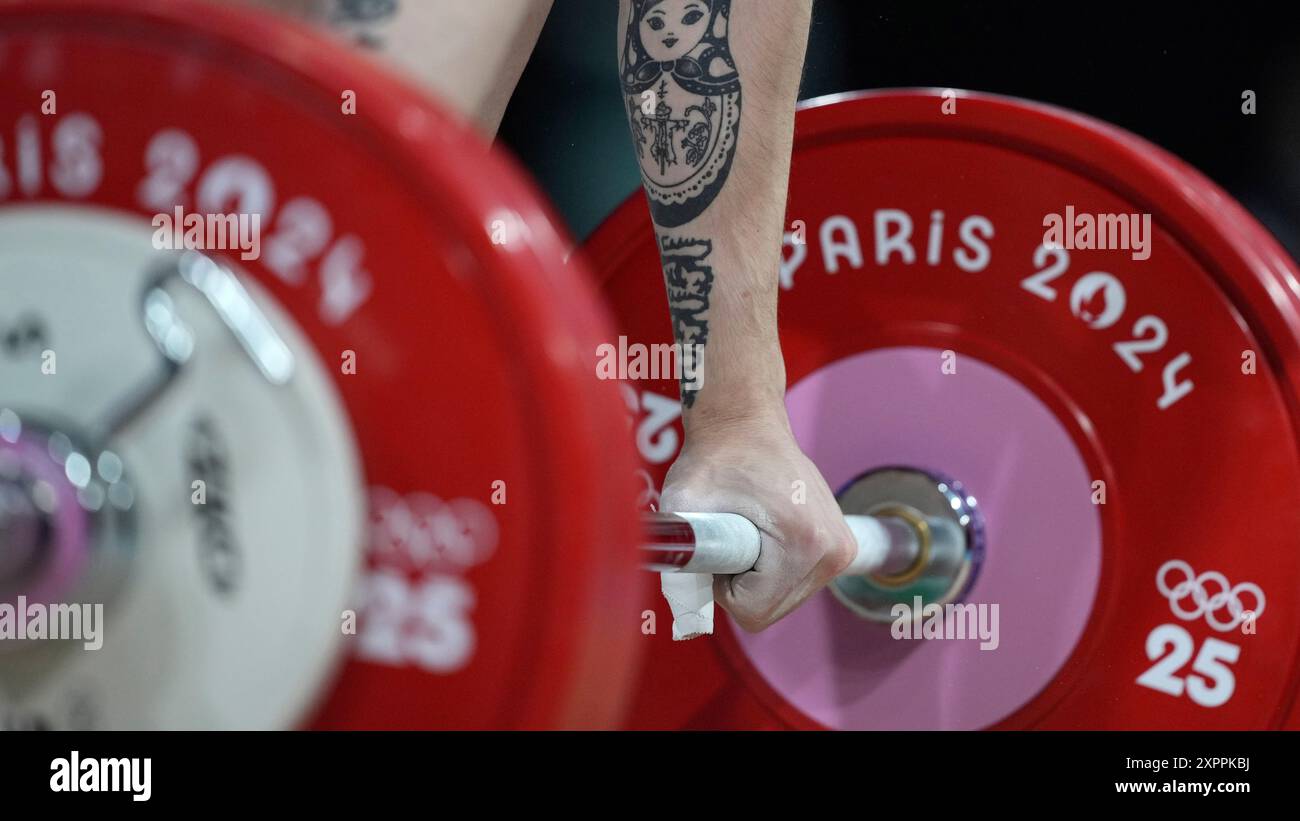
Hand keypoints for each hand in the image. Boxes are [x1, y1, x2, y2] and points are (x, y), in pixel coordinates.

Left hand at [659, 410, 856, 630]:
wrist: (747, 423)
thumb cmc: (715, 456)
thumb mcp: (682, 502)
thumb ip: (675, 552)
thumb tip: (676, 601)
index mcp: (805, 543)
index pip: (753, 611)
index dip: (720, 586)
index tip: (715, 543)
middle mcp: (834, 552)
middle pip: (771, 609)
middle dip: (740, 584)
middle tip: (728, 535)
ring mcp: (842, 550)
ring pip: (783, 599)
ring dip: (756, 579)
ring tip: (746, 531)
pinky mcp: (841, 547)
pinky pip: (795, 583)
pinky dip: (772, 569)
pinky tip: (763, 533)